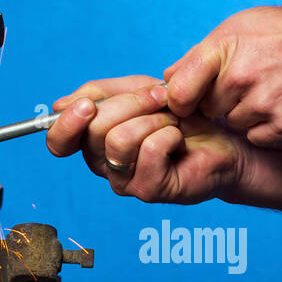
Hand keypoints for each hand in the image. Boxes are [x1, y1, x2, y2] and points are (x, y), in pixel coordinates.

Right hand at [46, 75, 249, 204]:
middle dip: (131, 103)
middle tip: (160, 100)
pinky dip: (170, 134)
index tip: (88, 105)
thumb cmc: (181, 117)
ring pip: (119, 140)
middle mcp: (104, 165)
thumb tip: (59, 105)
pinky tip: (180, 140)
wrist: (222, 139)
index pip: (59, 142)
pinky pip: (149, 150)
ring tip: (173, 122)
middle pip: (94, 130)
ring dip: (153, 119)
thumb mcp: (136, 92)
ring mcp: (126, 182)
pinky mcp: (150, 190)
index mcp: (94, 143)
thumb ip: (99, 94)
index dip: (67, 123)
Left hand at [163, 3, 281, 144]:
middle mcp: (241, 76)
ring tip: (270, 88)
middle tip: (248, 83)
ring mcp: (264, 103)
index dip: (180, 100)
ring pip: (233, 125)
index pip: (178, 92)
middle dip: (219, 101)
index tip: (190, 99)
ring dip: (245, 114)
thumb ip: (202, 54)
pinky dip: (266, 127)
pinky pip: (257, 137)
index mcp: (224, 48)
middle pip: (207, 110)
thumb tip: (167, 80)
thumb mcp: (242, 25)